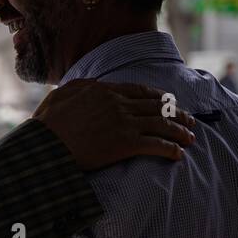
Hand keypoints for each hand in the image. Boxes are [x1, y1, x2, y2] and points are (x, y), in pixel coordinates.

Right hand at [33, 79, 196, 170]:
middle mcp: (119, 104)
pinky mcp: (126, 144)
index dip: (157, 97)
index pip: (139, 90)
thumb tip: (93, 84)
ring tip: (191, 137)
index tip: (168, 101)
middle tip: (190, 120)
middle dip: (176, 113)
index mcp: (104, 91)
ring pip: (161, 124)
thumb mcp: (61, 94)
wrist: (46, 146)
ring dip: (179, 131)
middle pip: (156, 107)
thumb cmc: (47, 123)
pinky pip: (156, 144)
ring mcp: (124, 123)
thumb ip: (80, 86)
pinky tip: (179, 153)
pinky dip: (171, 148)